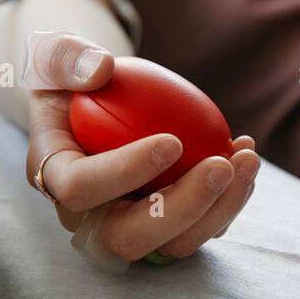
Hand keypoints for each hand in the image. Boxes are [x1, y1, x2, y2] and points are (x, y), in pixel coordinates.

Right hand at [22, 31, 260, 262]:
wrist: (91, 98)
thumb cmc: (71, 76)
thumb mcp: (56, 55)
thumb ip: (67, 57)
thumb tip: (102, 70)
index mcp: (52, 175)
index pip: (80, 188)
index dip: (125, 172)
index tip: (172, 141)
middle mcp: (86, 213)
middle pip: (127, 237)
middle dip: (181, 209)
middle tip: (220, 166)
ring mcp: (126, 223)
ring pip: (171, 243)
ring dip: (218, 208)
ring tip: (247, 159)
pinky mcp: (162, 222)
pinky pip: (198, 225)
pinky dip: (229, 197)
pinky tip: (245, 152)